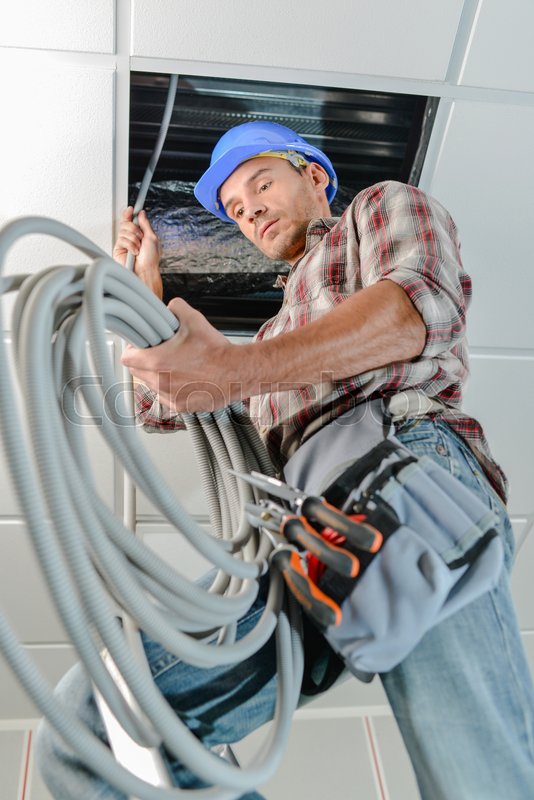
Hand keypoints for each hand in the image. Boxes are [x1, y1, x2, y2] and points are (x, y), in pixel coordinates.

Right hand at [113, 207, 162, 299]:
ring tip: (138, 248)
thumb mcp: (152, 238)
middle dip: (134, 229)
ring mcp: (124, 243)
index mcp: (139, 234)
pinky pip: (121, 240)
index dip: (129, 214)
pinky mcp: (118, 249)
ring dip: (133, 239)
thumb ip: (145, 224)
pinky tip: (133, 252)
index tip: (131, 209)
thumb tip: (141, 213)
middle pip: (126, 223)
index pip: (131, 221)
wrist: (145, 271)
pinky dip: (130, 245)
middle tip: (140, 236)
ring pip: (123, 231)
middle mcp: (131, 238)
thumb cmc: (150, 259)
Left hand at [121, 297, 242, 412]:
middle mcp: (160, 381)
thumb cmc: (216, 352)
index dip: (131, 349)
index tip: (138, 346)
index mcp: (157, 361)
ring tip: (175, 366)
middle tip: (158, 353)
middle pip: (137, 372)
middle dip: (144, 362)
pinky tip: (184, 378)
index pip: (126, 358)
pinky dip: (171, 388)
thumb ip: (176, 309)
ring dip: (157, 375)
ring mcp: (169, 395)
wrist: (235, 372)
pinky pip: (166, 396)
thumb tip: (170, 307)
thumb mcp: (195, 320)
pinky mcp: (180, 406)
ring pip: (152, 384)